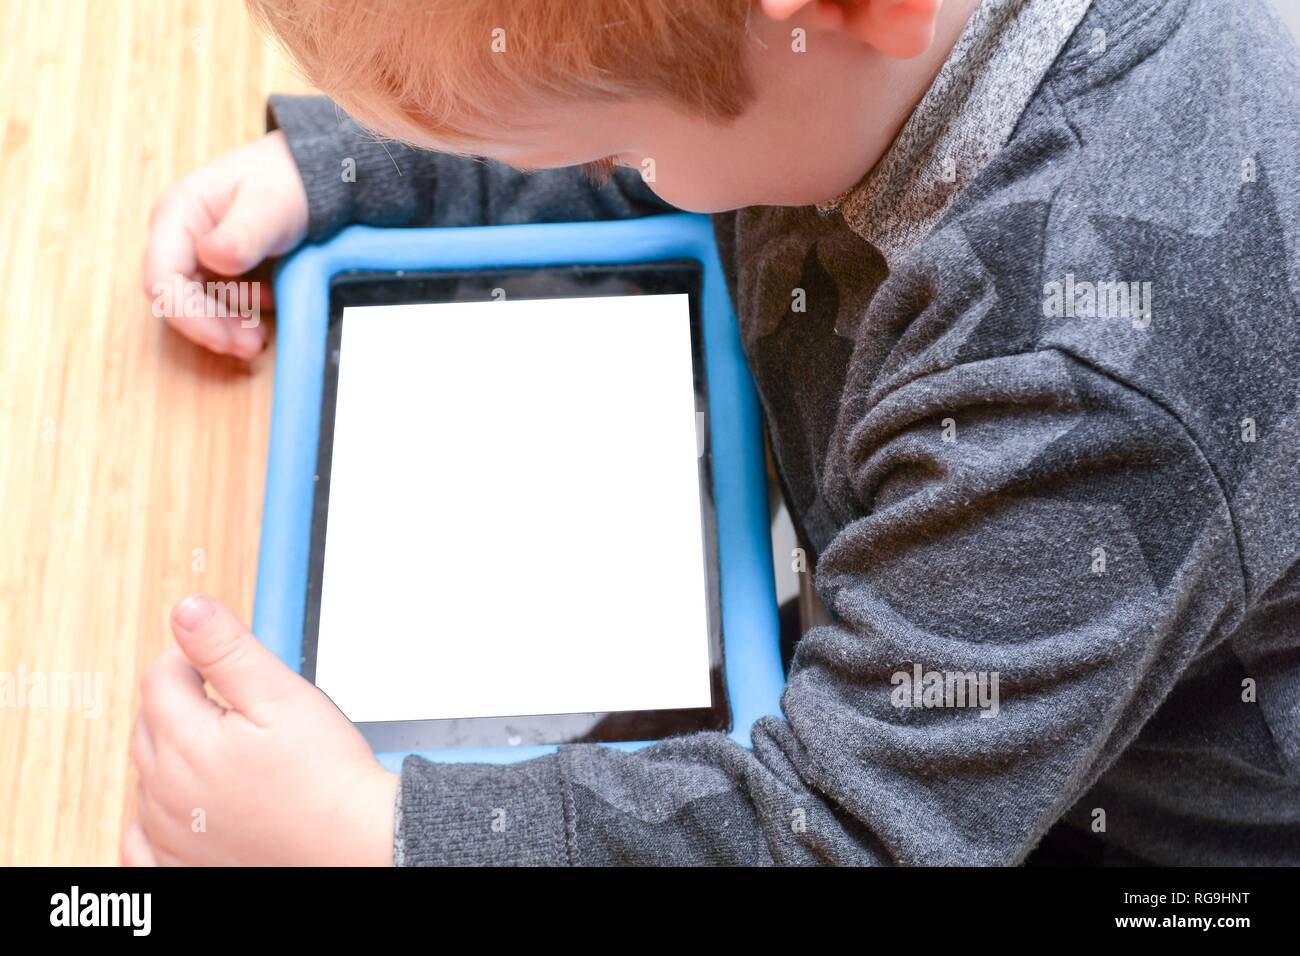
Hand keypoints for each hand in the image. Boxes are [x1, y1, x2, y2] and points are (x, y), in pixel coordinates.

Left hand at [123, 594, 396, 865]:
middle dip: (182, 701)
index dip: (191, 658)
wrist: (352, 844)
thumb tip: (187, 611)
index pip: (159, 678)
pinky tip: (189, 801)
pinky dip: (155, 814)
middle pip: (148, 723)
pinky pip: (141, 837)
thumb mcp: (281, 695)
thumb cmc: (326, 776)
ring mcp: (169, 835)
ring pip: (147, 774)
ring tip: (231, 748)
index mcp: (185, 744)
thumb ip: (227, 649)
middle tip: (234, 704)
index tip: (222, 663)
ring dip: (175, 750)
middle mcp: (166, 792)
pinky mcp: (179, 865)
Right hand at [141, 131, 309, 359]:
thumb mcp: (270, 205)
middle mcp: (178, 233)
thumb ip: (242, 233)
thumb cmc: (289, 181)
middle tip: (252, 346)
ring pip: (196, 302)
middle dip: (210, 327)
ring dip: (224, 326)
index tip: (224, 340)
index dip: (188, 316)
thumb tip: (212, 257)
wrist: (313, 173)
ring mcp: (196, 247)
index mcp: (178, 214)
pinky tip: (267, 306)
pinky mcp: (217, 261)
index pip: (161, 278)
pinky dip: (239, 311)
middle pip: (175, 296)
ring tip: (259, 337)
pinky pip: (217, 297)